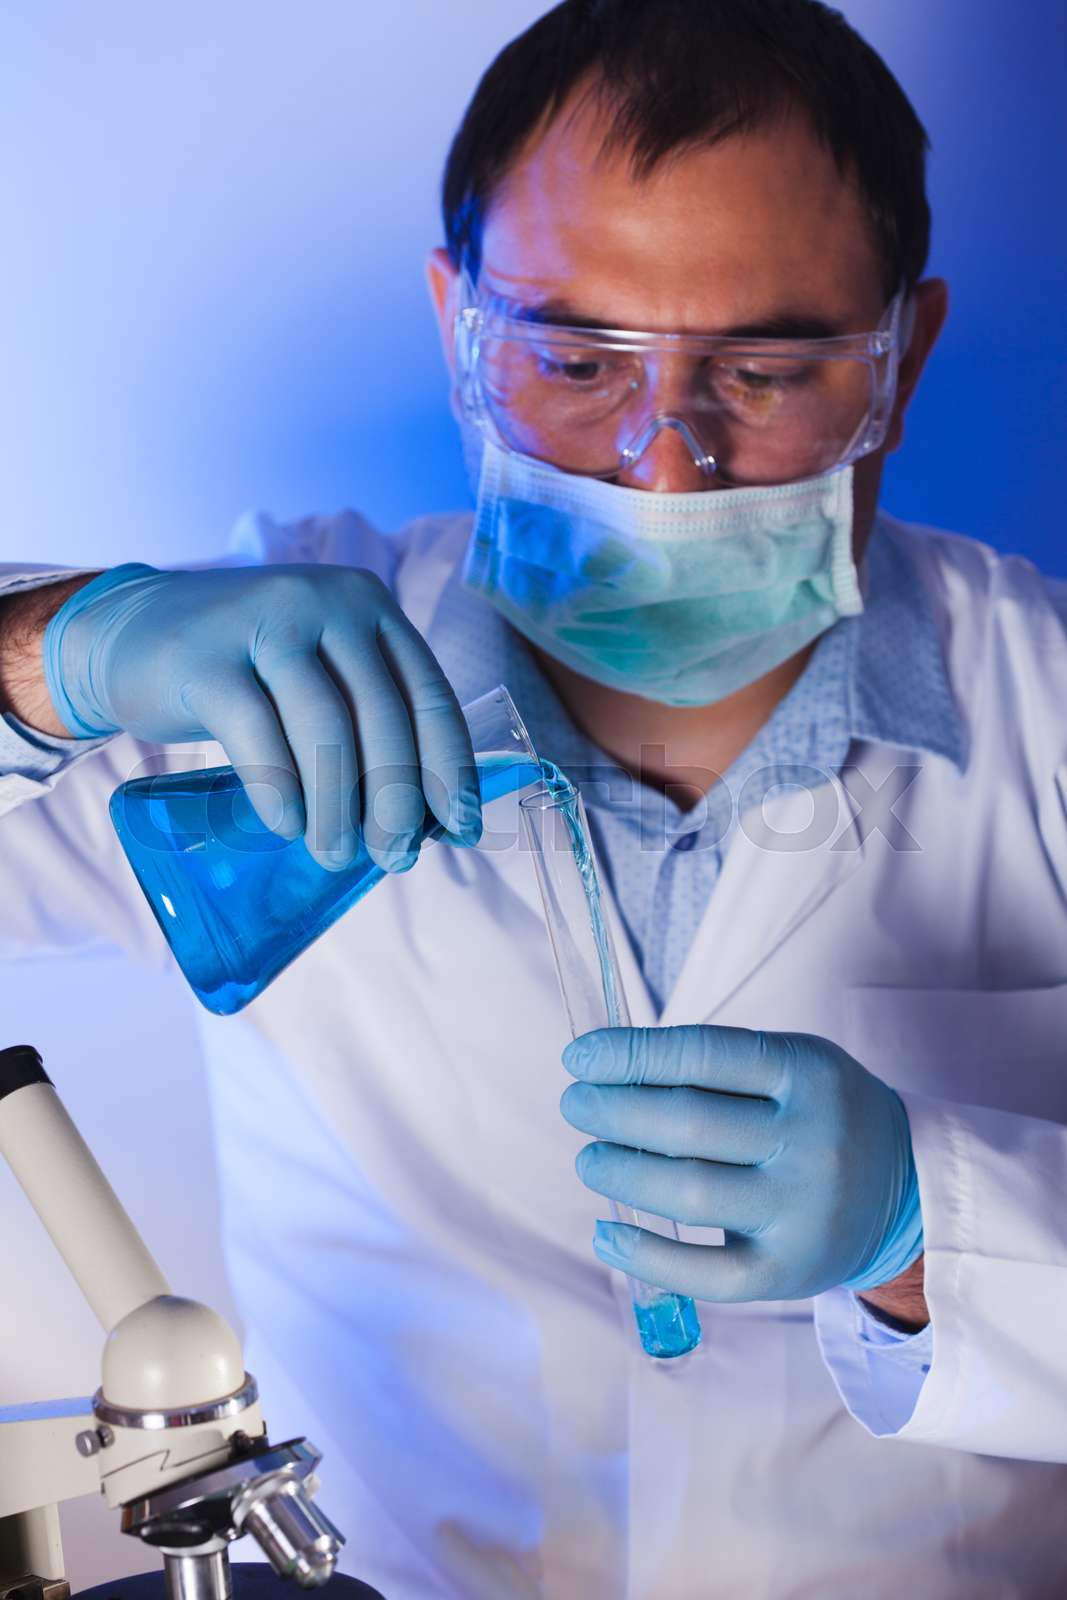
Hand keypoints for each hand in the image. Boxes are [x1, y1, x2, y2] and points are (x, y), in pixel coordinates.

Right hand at [44, 563, 480, 871]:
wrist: (133, 632)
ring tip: (334, 854)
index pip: (431, 695)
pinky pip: (257, 733)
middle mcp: (327, 602)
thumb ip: (368, 720)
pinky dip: (279, 789)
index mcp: (370, 608)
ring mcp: (265, 621)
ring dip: (337, 806)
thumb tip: (427, 821)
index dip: (451, 769)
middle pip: (383, 716)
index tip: (459, 830)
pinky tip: (287, 825)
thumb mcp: (319, 672)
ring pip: (324, 728)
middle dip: (396, 800)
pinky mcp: (206, 657)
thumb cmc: (246, 671)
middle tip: (395, 857)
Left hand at [561, 1025, 922, 1302]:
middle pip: (687, 1123)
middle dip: (612, 1111)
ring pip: (687, 1192)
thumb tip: (607, 1072)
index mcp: (808, 1073)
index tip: (578, 1057)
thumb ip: (712, 1066)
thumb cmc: (819, 1115)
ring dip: (619, 1172)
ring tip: (589, 1158)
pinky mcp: (788, 1272)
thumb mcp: (791, 1066)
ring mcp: (802, 1210)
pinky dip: (644, 1255)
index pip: (702, 1054)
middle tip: (575, 1105)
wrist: (906, 1193)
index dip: (630, 1054)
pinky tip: (607, 1231)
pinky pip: (703, 1273)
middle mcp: (811, 1140)